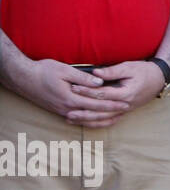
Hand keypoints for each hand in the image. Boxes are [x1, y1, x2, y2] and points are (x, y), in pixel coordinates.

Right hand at [15, 59, 134, 127]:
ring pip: (86, 118)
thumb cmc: (43, 71)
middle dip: (111, 112)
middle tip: (126, 109)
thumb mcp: (64, 70)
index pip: (97, 103)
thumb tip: (100, 82)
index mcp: (70, 98)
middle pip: (94, 113)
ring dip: (102, 118)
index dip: (113, 103)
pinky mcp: (59, 110)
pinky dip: (89, 119)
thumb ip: (83, 78)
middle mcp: (67, 108)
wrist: (23, 79)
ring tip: (116, 116)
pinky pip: (78, 118)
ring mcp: (62, 111)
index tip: (126, 102)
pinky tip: (96, 119)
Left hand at [78, 59, 168, 123]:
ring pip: (104, 118)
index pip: (102, 94)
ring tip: (71, 119)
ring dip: (87, 120)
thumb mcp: (129, 67)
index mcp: (126, 93)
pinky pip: (109, 120)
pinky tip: (86, 123)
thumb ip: (111, 71)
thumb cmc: (144, 71)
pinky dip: (97, 123)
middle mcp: (125, 104)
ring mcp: (126, 109)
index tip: (74, 87)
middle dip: (83, 111)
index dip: (87, 91)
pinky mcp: (125, 111)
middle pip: (101, 111)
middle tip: (67, 110)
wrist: (160, 78)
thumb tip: (94, 73)